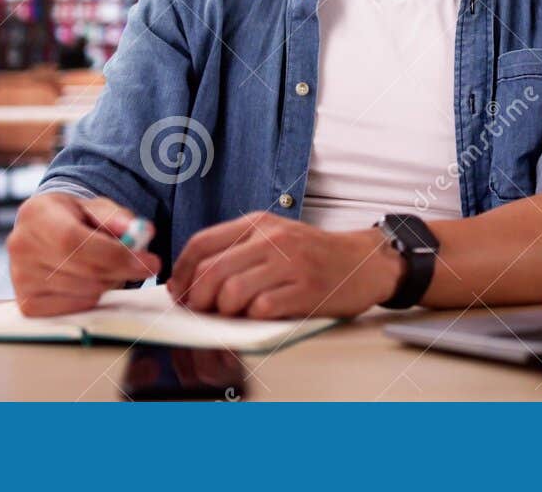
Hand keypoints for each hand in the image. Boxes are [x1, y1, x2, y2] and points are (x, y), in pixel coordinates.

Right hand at [7, 193, 160, 316]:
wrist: (44, 233)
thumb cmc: (73, 218)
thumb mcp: (95, 208)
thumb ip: (117, 217)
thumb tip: (140, 231)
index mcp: (36, 214)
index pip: (73, 240)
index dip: (115, 255)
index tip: (149, 262)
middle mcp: (21, 246)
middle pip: (83, 270)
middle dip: (122, 271)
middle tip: (142, 266)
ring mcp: (20, 278)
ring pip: (84, 292)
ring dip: (109, 283)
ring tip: (108, 267)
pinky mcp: (27, 304)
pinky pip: (75, 308)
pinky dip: (92, 298)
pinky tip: (89, 281)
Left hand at [166, 212, 402, 318]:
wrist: (363, 261)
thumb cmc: (312, 255)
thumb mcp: (273, 237)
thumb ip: (236, 252)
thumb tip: (191, 282)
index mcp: (257, 223)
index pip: (202, 243)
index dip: (182, 273)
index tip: (179, 293)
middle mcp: (272, 239)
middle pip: (213, 271)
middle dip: (198, 299)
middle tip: (201, 312)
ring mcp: (290, 263)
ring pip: (233, 291)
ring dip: (225, 311)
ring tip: (234, 315)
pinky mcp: (306, 289)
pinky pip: (263, 308)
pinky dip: (254, 318)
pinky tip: (261, 316)